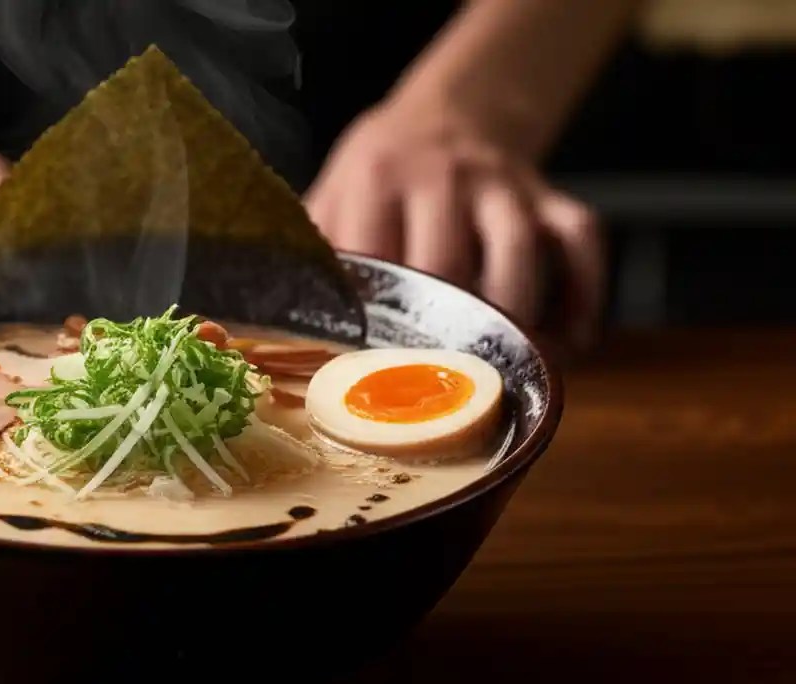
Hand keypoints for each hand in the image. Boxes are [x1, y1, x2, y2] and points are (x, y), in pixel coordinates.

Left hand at [305, 108, 604, 349]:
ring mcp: (503, 186)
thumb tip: (281, 329)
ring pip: (519, 252)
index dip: (374, 321)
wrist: (446, 113)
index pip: (376, 258)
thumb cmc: (378, 180)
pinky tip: (571, 342)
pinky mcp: (551, 197)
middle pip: (447, 266)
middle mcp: (444, 176)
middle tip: (432, 387)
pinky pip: (582, 241)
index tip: (370, 370)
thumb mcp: (332, 196)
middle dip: (441, 331)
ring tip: (501, 371)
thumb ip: (311, 251)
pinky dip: (584, 293)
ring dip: (514, 318)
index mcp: (377, 178)